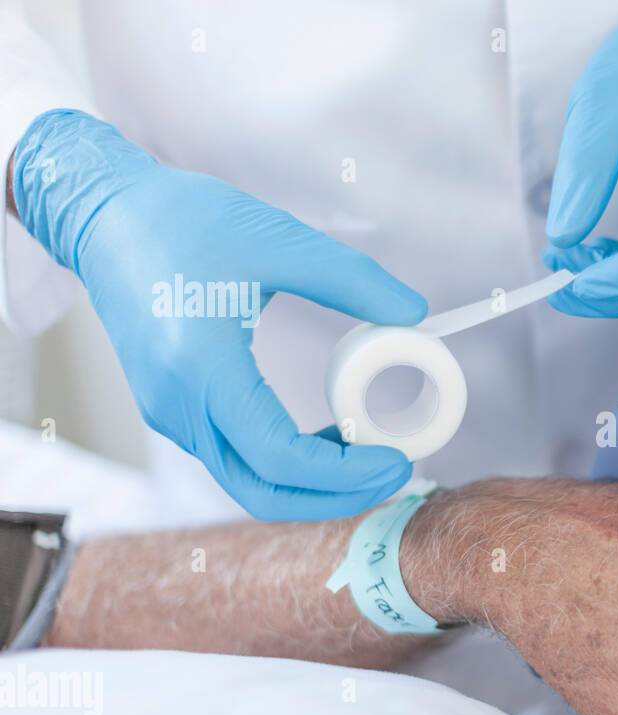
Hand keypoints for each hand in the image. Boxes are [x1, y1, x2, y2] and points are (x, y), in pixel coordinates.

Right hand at [12, 109, 426, 519]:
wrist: (104, 215)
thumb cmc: (181, 220)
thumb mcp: (278, 239)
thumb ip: (351, 279)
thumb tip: (414, 312)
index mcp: (201, 367)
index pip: (279, 457)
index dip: (346, 472)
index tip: (397, 458)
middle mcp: (178, 404)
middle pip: (261, 492)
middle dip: (335, 497)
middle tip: (393, 473)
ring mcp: (169, 413)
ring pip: (247, 481)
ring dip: (312, 482)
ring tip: (371, 453)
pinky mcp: (172, 409)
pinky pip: (234, 458)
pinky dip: (286, 463)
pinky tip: (330, 436)